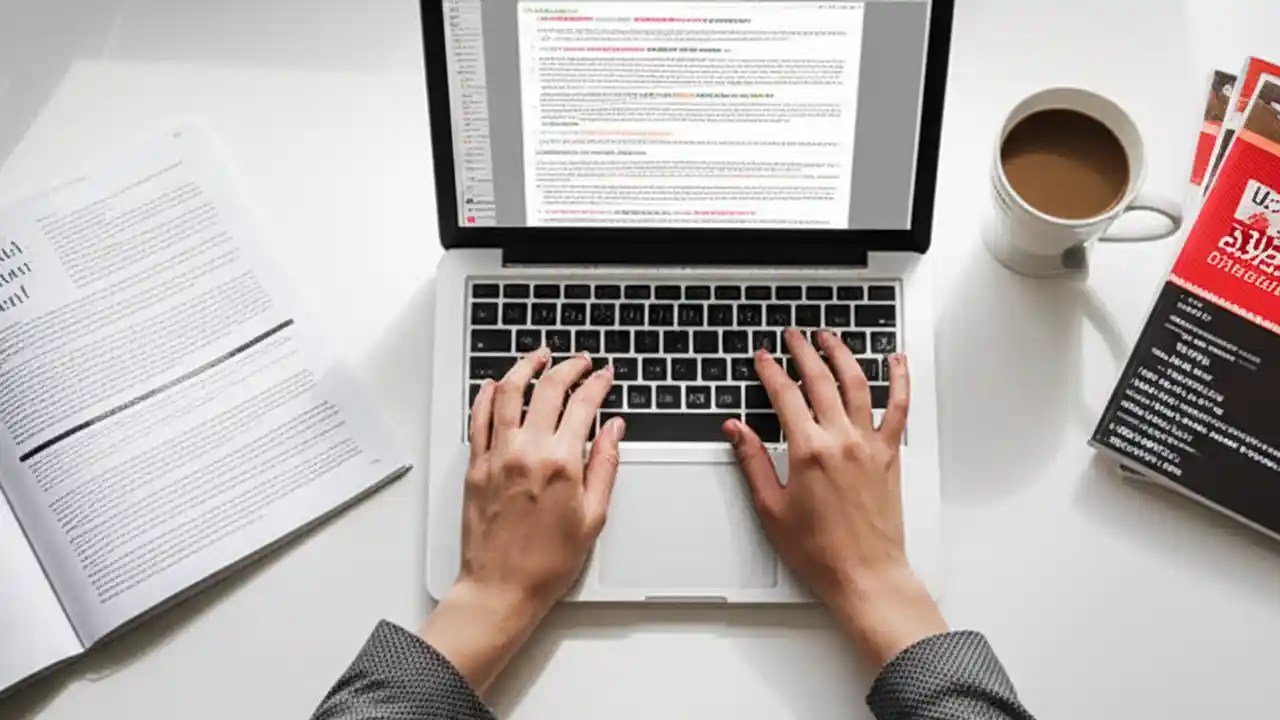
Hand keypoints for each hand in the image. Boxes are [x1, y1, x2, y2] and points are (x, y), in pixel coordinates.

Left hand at [420, 349, 623, 691]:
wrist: (501, 588)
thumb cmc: (547, 562)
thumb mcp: (593, 516)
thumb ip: (604, 465)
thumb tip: (613, 429)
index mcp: (561, 464)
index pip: (583, 405)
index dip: (597, 383)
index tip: (604, 374)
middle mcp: (527, 452)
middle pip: (548, 390)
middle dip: (568, 367)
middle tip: (578, 360)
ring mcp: (497, 456)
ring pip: (509, 393)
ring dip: (526, 367)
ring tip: (539, 357)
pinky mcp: (475, 466)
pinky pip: (479, 418)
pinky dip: (487, 395)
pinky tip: (496, 384)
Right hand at [724, 329, 946, 666]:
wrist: (864, 574)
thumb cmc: (819, 550)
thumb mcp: (771, 506)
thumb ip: (752, 461)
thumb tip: (735, 429)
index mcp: (808, 451)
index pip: (785, 395)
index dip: (770, 370)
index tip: (762, 357)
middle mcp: (841, 441)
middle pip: (820, 379)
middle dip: (802, 351)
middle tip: (792, 337)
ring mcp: (869, 444)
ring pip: (857, 383)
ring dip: (841, 354)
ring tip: (829, 338)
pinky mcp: (889, 454)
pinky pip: (899, 408)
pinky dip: (899, 379)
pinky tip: (895, 361)